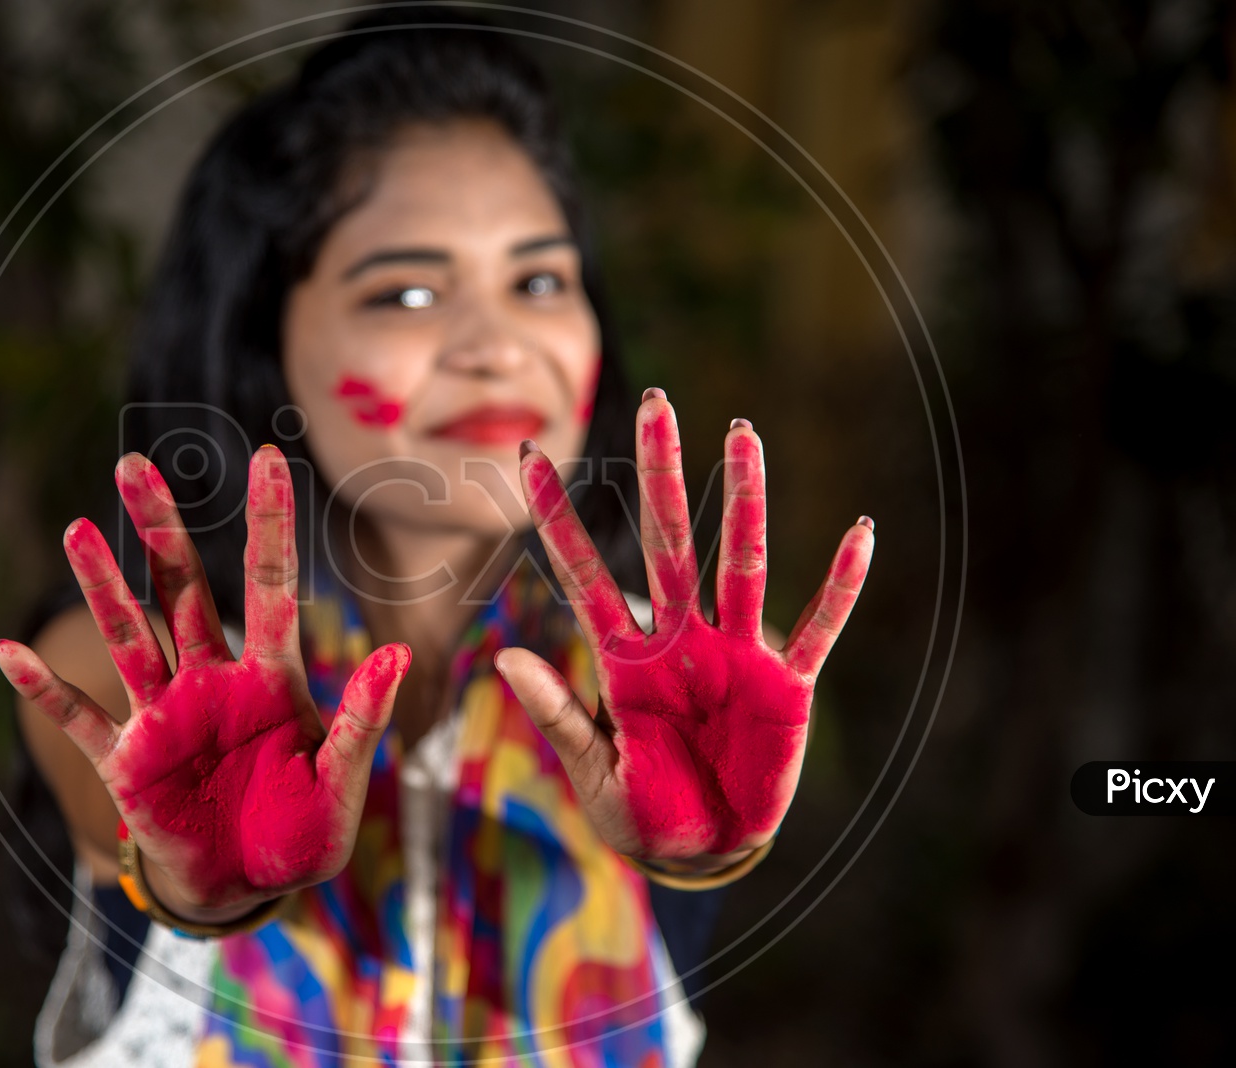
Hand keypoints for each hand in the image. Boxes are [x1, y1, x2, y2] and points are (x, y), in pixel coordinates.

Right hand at [0, 447, 409, 917]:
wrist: (247, 887)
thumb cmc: (301, 832)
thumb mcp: (341, 783)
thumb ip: (361, 722)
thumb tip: (397, 654)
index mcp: (271, 677)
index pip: (270, 584)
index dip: (269, 522)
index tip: (267, 458)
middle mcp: (210, 679)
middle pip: (180, 587)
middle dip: (159, 528)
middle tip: (133, 465)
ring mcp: (163, 714)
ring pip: (129, 635)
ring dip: (103, 587)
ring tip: (77, 528)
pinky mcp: (126, 759)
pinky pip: (79, 717)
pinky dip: (44, 690)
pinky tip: (8, 652)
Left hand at [494, 389, 873, 866]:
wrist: (704, 854)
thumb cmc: (640, 811)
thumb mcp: (593, 772)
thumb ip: (557, 715)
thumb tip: (503, 658)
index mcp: (624, 659)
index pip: (583, 575)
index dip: (557, 519)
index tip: (530, 457)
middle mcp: (680, 641)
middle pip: (668, 542)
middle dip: (660, 474)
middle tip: (654, 403)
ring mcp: (736, 657)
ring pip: (740, 564)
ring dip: (743, 502)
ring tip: (741, 435)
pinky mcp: (787, 688)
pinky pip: (817, 629)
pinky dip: (839, 587)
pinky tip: (859, 534)